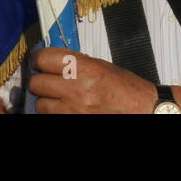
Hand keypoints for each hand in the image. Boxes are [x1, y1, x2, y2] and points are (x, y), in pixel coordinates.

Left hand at [28, 47, 155, 112]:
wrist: (144, 110)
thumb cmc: (127, 88)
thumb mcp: (102, 66)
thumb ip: (76, 63)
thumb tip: (53, 61)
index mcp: (84, 68)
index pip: (43, 59)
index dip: (38, 60)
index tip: (39, 62)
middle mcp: (76, 88)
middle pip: (37, 83)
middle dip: (40, 82)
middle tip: (46, 82)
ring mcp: (74, 110)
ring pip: (41, 105)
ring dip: (47, 102)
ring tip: (58, 100)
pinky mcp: (74, 122)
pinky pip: (52, 118)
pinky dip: (56, 114)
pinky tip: (65, 110)